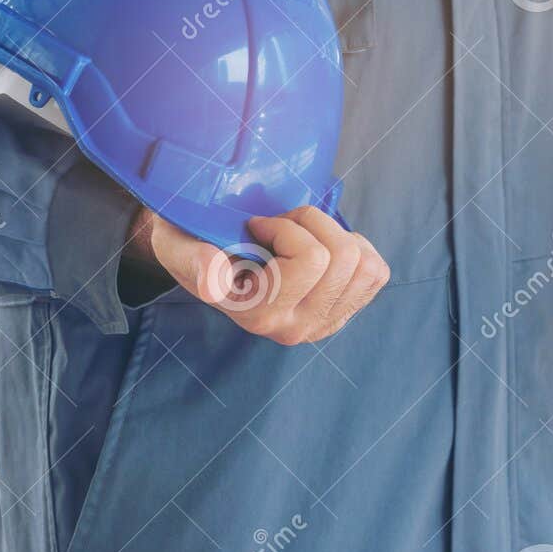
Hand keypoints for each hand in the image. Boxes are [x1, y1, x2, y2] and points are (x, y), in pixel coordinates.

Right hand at [126, 205, 389, 345]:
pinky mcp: (342, 315)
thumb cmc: (192, 244)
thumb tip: (212, 275)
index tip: (254, 226)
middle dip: (311, 223)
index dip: (287, 227)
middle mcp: (291, 328)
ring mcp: (320, 325)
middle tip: (279, 225)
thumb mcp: (177, 244)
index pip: (311, 260)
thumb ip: (190, 258)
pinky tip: (322, 248)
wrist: (204, 264)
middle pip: (342, 256)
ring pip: (362, 262)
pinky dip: (356, 248)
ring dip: (334, 234)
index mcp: (255, 313)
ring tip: (299, 235)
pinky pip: (375, 272)